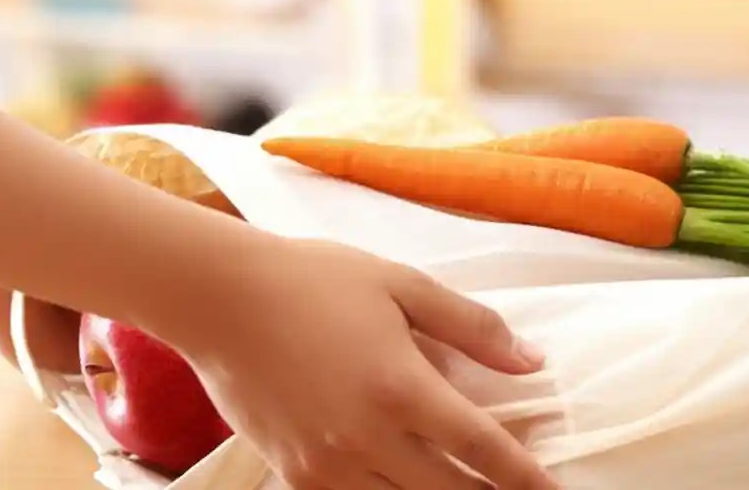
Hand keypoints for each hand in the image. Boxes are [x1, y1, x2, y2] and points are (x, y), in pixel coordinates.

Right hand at [158, 239, 558, 489]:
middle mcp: (368, 438)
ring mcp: (327, 464)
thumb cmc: (310, 280)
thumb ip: (470, 326)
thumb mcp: (399, 284)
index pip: (485, 451)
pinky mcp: (294, 475)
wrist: (219, 298)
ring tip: (459, 486)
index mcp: (402, 388)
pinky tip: (398, 483)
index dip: (527, 477)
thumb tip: (530, 360)